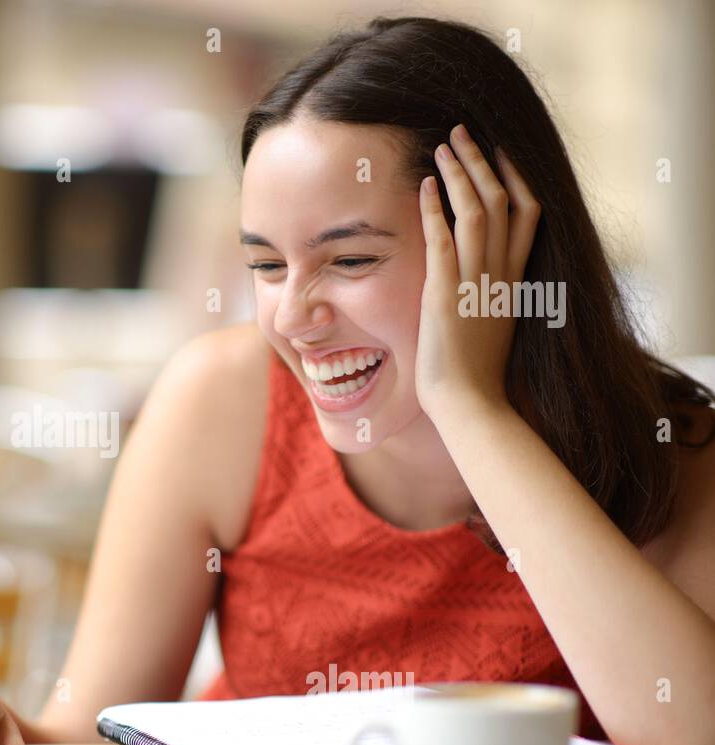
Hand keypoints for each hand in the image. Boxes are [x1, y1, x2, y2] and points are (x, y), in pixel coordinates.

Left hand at [416, 125, 541, 420]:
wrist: (471, 403)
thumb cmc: (475, 374)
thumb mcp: (491, 324)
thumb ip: (490, 296)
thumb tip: (479, 283)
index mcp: (515, 280)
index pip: (527, 215)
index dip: (515, 178)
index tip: (501, 151)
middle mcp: (500, 274)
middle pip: (502, 202)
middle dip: (483, 162)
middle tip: (464, 131)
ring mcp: (475, 282)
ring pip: (477, 212)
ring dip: (461, 173)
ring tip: (444, 144)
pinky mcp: (446, 294)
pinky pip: (444, 241)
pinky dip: (437, 209)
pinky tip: (426, 185)